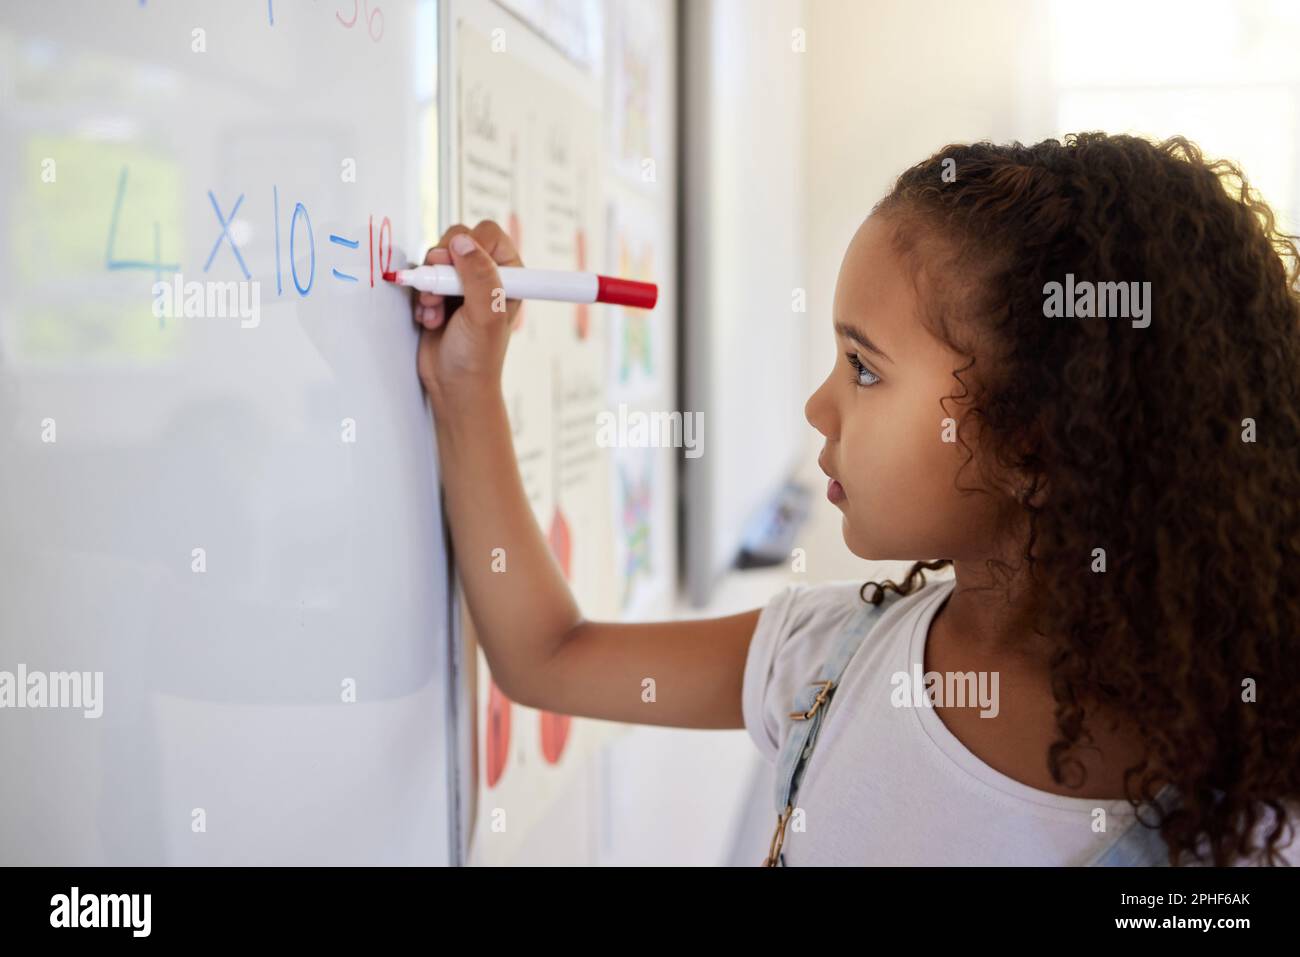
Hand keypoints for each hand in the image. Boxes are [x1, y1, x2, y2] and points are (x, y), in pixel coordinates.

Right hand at [414, 221, 521, 411]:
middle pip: (456, 240)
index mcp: (508, 274)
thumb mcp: (485, 313)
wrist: (454, 385)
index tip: (455, 267)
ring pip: (435, 259)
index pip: (487, 234)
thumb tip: (462, 242)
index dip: (467, 245)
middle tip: (442, 292)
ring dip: (430, 285)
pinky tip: (429, 320)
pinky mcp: (438, 294)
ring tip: (436, 312)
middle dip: (442, 266)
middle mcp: (486, 274)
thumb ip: (478, 275)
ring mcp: (460, 284)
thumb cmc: (478, 355)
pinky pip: (421, 278)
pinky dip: (421, 298)